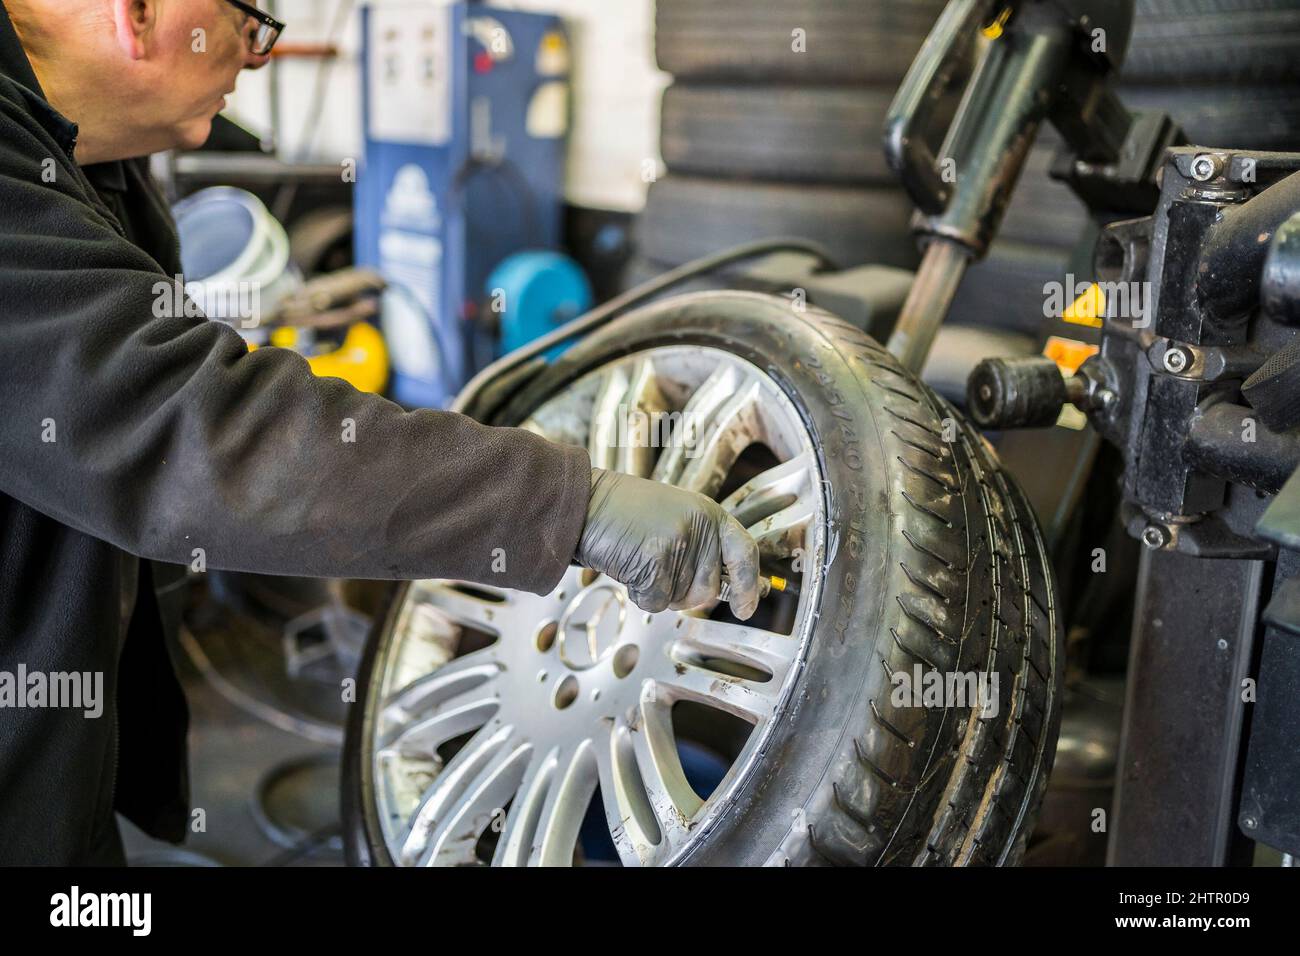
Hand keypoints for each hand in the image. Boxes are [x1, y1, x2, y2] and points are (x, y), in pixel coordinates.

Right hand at [575, 468, 760, 618]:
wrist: (587, 502)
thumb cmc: (625, 513)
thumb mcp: (675, 518)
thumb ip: (702, 546)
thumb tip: (723, 588)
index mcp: (709, 514)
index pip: (744, 552)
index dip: (750, 585)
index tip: (747, 608)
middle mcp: (700, 528)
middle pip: (710, 591)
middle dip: (685, 593)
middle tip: (658, 568)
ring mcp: (680, 545)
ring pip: (681, 600)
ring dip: (659, 592)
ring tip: (641, 559)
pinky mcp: (657, 563)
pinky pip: (656, 603)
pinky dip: (640, 594)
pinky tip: (629, 566)